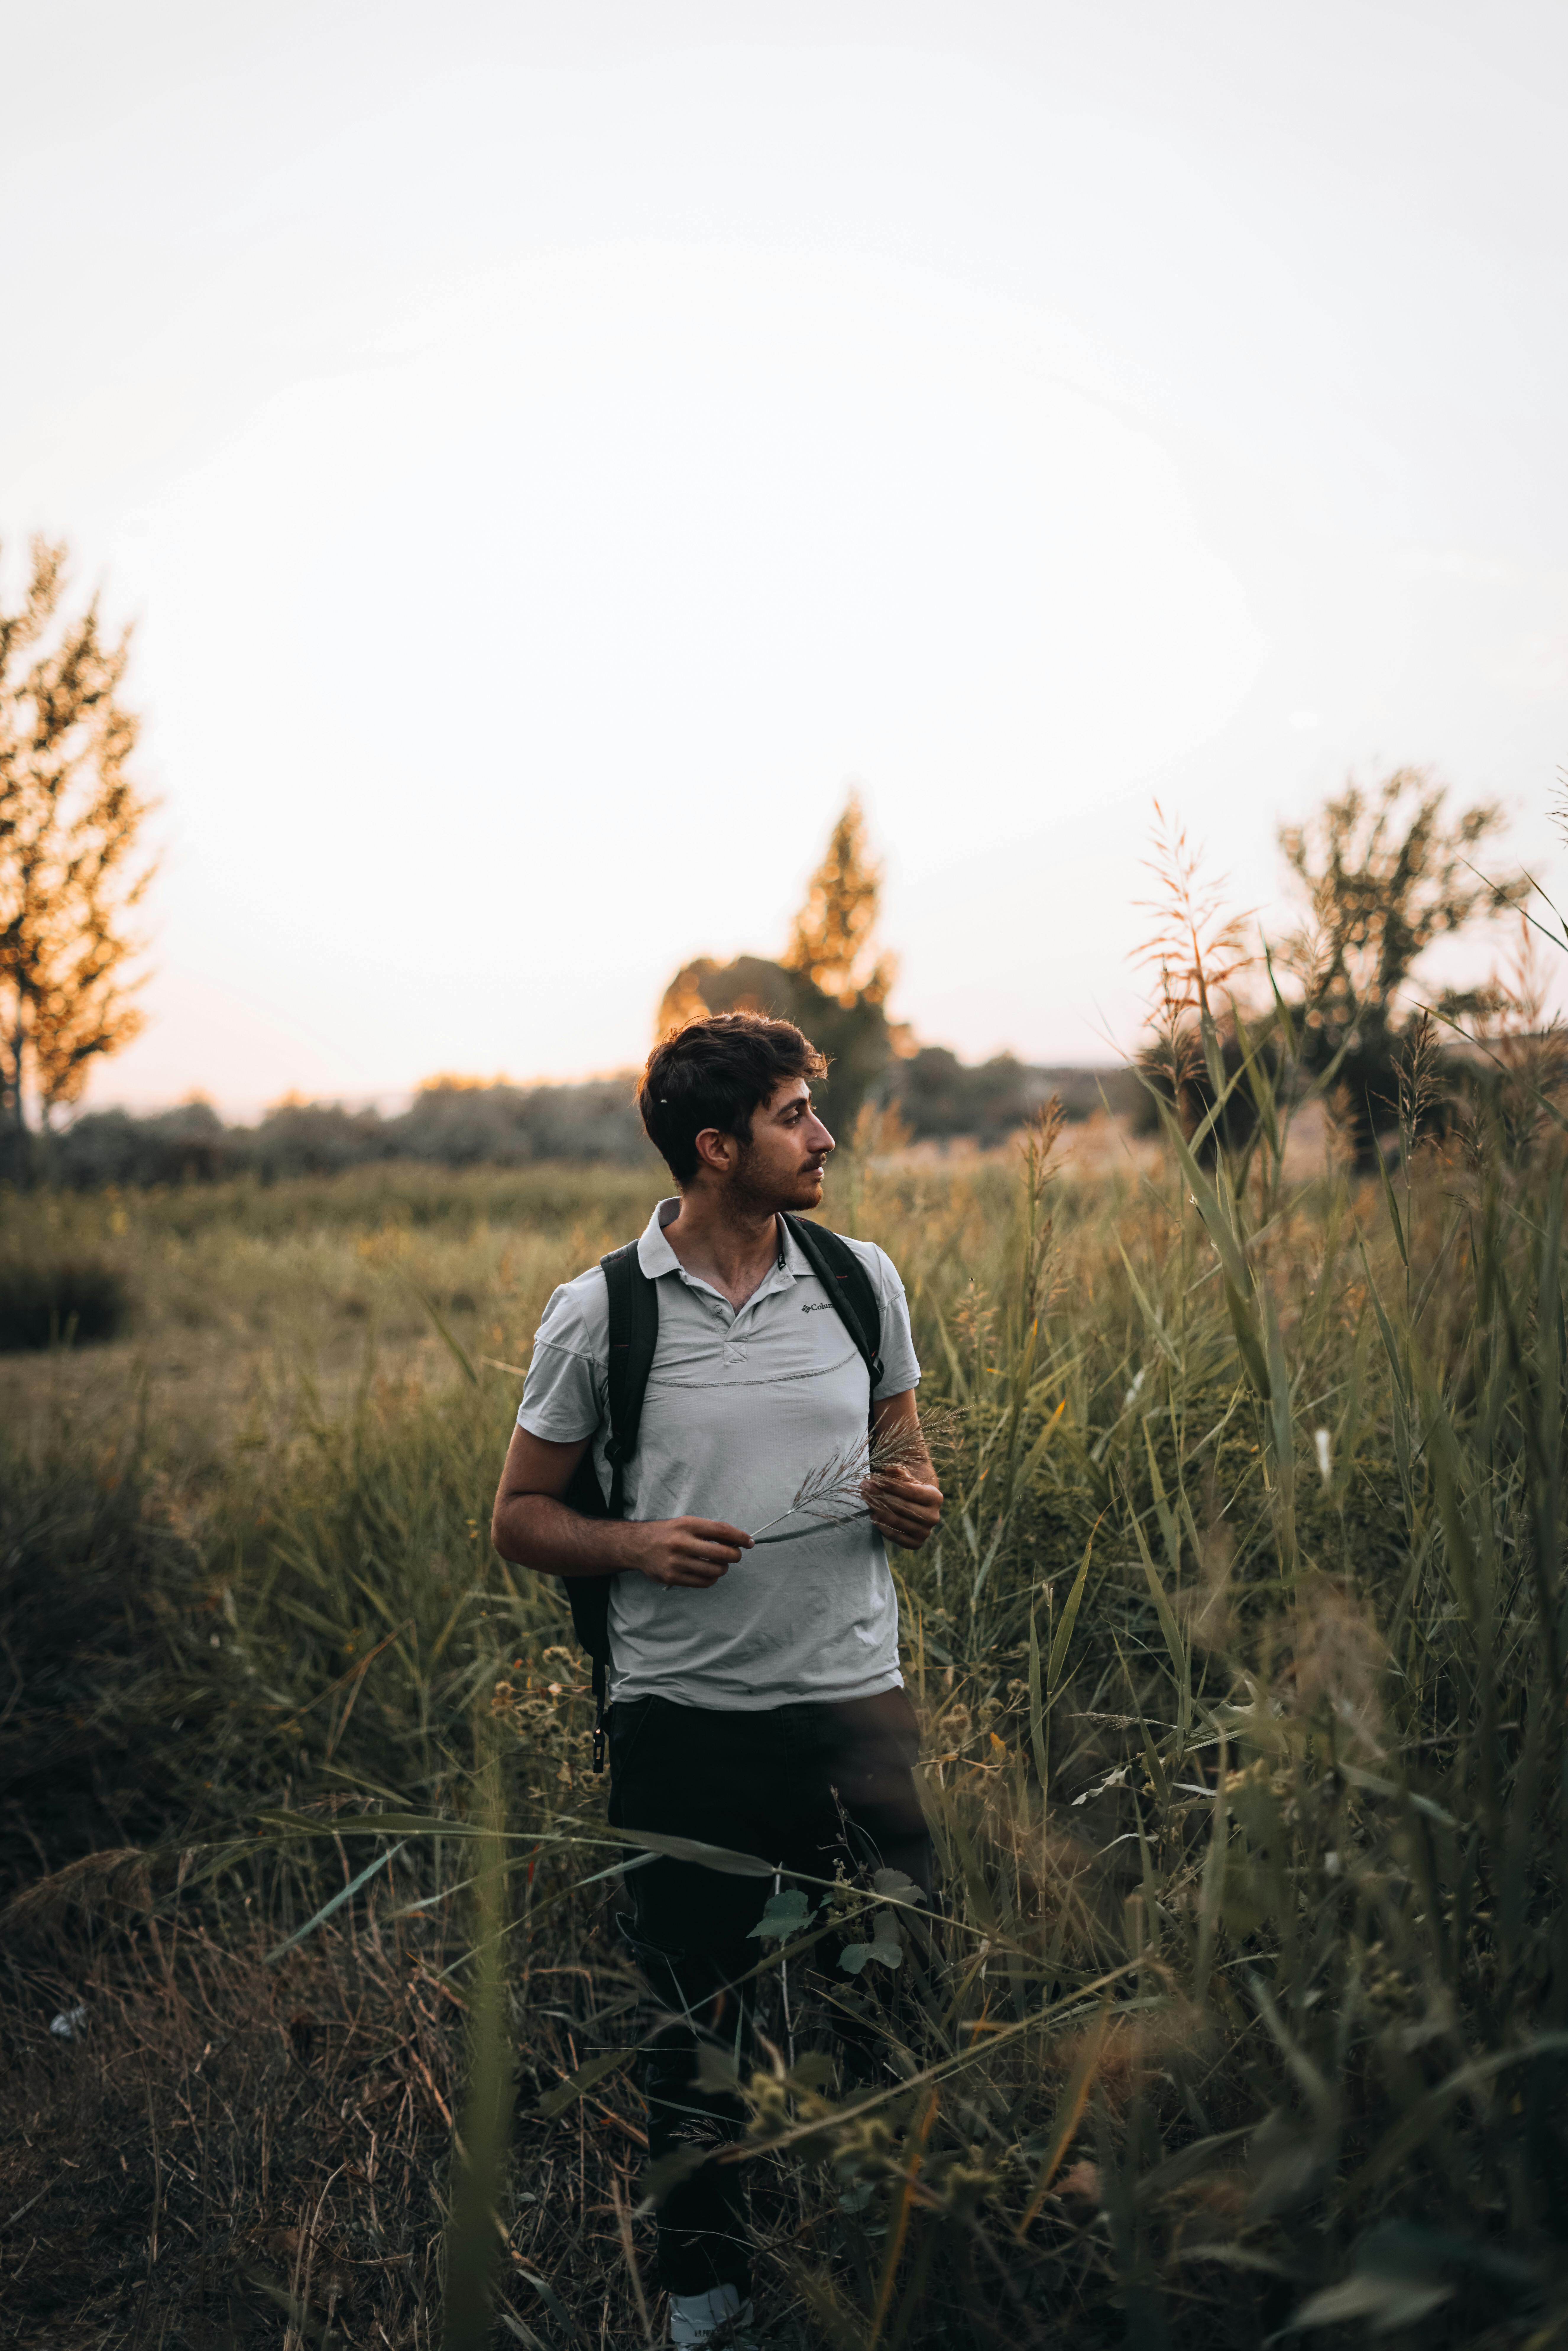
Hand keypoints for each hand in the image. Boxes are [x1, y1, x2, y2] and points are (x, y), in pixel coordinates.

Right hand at [625, 1516, 752, 1589]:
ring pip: (715, 1570)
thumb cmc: (668, 1533)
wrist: (638, 1545)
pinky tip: (710, 1573)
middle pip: (722, 1553)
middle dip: (735, 1556)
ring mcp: (676, 1562)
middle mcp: (681, 1543)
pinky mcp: (672, 1577)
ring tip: (719, 1564)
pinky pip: (703, 1582)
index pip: (722, 1530)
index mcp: (687, 1525)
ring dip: (723, 1568)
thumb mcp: (687, 1523)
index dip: (740, 1537)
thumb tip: (738, 1540)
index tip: (749, 1542)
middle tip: (735, 1555)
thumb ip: (710, 1530)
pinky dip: (712, 1579)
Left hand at [862, 1464, 942, 1550]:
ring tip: (867, 1501)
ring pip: (897, 1521)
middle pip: (903, 1506)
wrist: (915, 1507)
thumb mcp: (907, 1479)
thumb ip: (899, 1473)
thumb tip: (889, 1470)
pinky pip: (896, 1537)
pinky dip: (883, 1527)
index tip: (873, 1480)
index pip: (911, 1491)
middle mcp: (933, 1517)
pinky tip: (874, 1516)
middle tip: (865, 1488)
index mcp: (935, 1497)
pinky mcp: (916, 1543)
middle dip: (881, 1496)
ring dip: (878, 1510)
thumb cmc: (909, 1490)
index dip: (891, 1485)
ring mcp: (925, 1532)